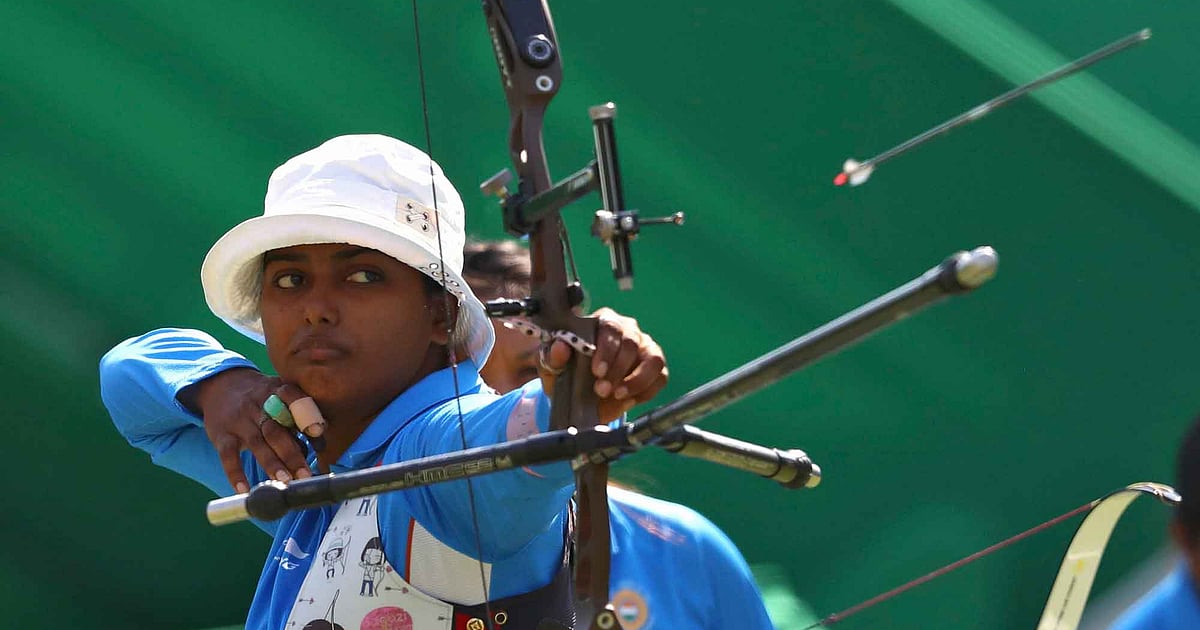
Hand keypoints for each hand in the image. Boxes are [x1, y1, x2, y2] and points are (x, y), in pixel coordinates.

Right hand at [183, 368, 312, 492]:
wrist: (221, 387)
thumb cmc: (261, 398)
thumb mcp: (278, 395)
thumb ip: (297, 415)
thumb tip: (320, 441)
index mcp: (275, 391)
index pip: (291, 397)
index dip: (305, 413)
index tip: (319, 431)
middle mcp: (256, 405)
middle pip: (276, 429)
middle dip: (292, 453)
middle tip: (306, 475)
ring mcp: (238, 421)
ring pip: (256, 443)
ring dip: (271, 464)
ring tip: (285, 481)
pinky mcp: (221, 436)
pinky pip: (228, 456)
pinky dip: (235, 474)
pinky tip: (244, 490)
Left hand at [539, 307, 667, 422]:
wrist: (580, 397)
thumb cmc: (568, 373)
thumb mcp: (553, 368)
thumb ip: (553, 357)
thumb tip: (560, 347)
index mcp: (602, 322)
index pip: (611, 327)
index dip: (607, 349)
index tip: (597, 372)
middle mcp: (627, 330)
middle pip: (632, 342)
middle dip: (618, 369)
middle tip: (601, 390)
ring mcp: (644, 347)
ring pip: (653, 358)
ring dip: (636, 380)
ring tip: (618, 396)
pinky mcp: (655, 367)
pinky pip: (660, 376)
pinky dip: (646, 390)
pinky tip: (629, 399)